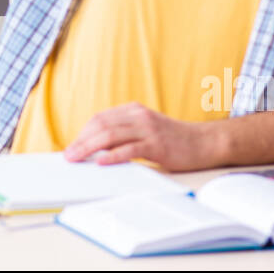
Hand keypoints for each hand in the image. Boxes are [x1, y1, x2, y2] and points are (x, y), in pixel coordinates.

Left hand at [63, 102, 225, 171]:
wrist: (204, 142)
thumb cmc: (174, 140)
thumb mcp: (146, 129)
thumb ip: (125, 134)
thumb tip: (97, 149)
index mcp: (133, 110)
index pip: (100, 119)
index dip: (83, 133)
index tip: (72, 146)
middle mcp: (138, 116)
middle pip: (101, 125)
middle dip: (81, 141)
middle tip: (68, 155)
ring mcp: (148, 129)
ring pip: (111, 135)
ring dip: (89, 148)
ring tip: (77, 158)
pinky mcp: (157, 144)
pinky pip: (130, 149)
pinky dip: (113, 155)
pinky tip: (101, 161)